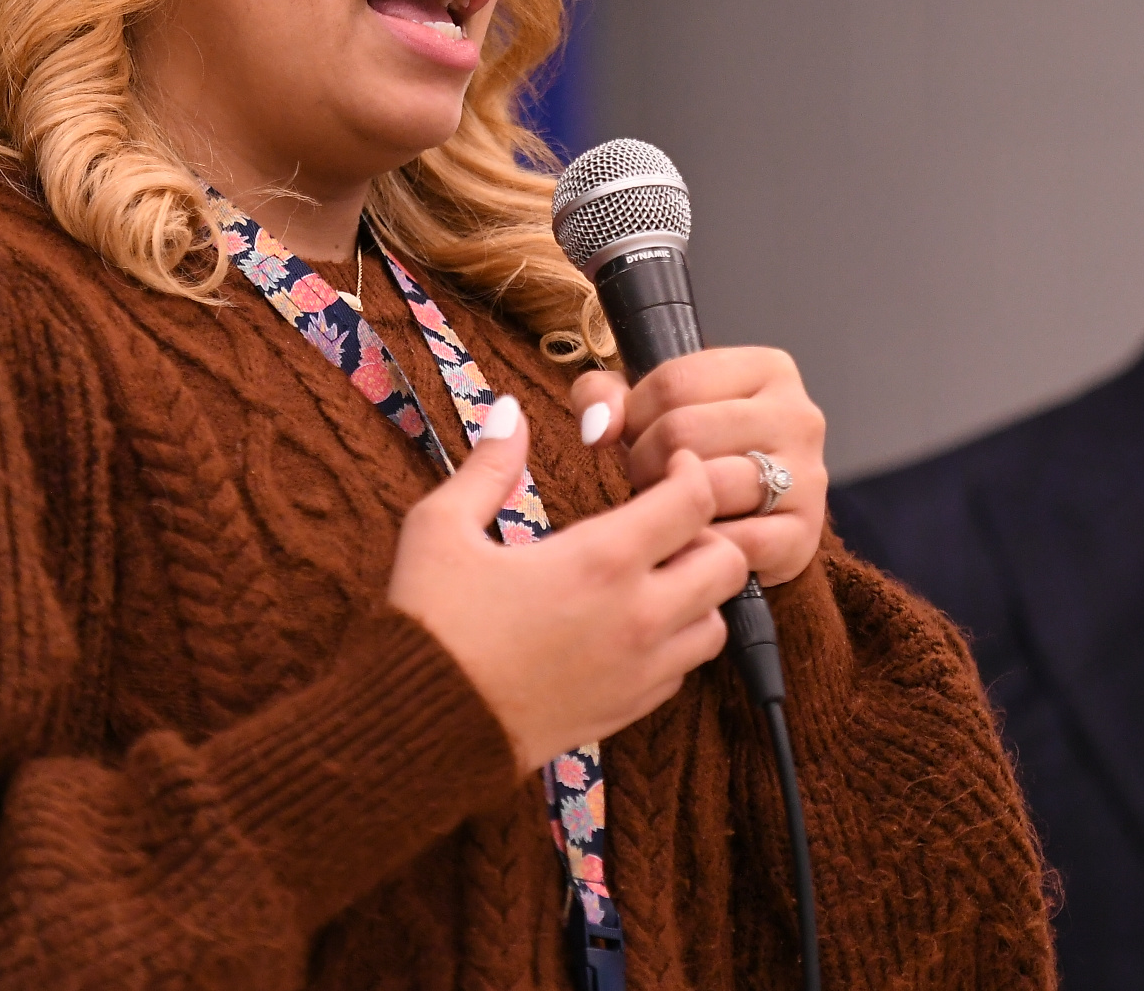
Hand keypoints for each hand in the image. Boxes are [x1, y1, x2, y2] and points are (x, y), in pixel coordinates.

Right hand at [386, 396, 753, 771]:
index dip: (690, 469)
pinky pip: (684, 670)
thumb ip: (488, 465)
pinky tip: (634, 623)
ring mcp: (639, 671)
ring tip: (657, 573)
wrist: (416, 731)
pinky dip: (676, 641)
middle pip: (727, 562)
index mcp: (602, 561)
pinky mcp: (627, 711)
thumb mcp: (440, 528)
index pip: (694, 499)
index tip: (670, 462)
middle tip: (670, 519)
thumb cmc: (429, 625)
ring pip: (716, 622)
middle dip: (708, 531)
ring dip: (699, 591)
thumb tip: (510, 412)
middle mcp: (638, 616)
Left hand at [571, 347, 828, 587]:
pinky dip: (699, 546)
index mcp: (769, 368)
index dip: (635, 413)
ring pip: (708, 485)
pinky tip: (692, 538)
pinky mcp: (805, 535)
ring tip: (670, 503)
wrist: (749, 518)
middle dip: (646, 460)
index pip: (674, 380)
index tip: (637, 434)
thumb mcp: (647, 406)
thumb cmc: (694, 451)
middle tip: (649, 476)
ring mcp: (809, 476)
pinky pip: (733, 542)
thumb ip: (604, 397)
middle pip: (684, 430)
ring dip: (670, 504)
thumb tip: (600, 427)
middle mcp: (800, 415)